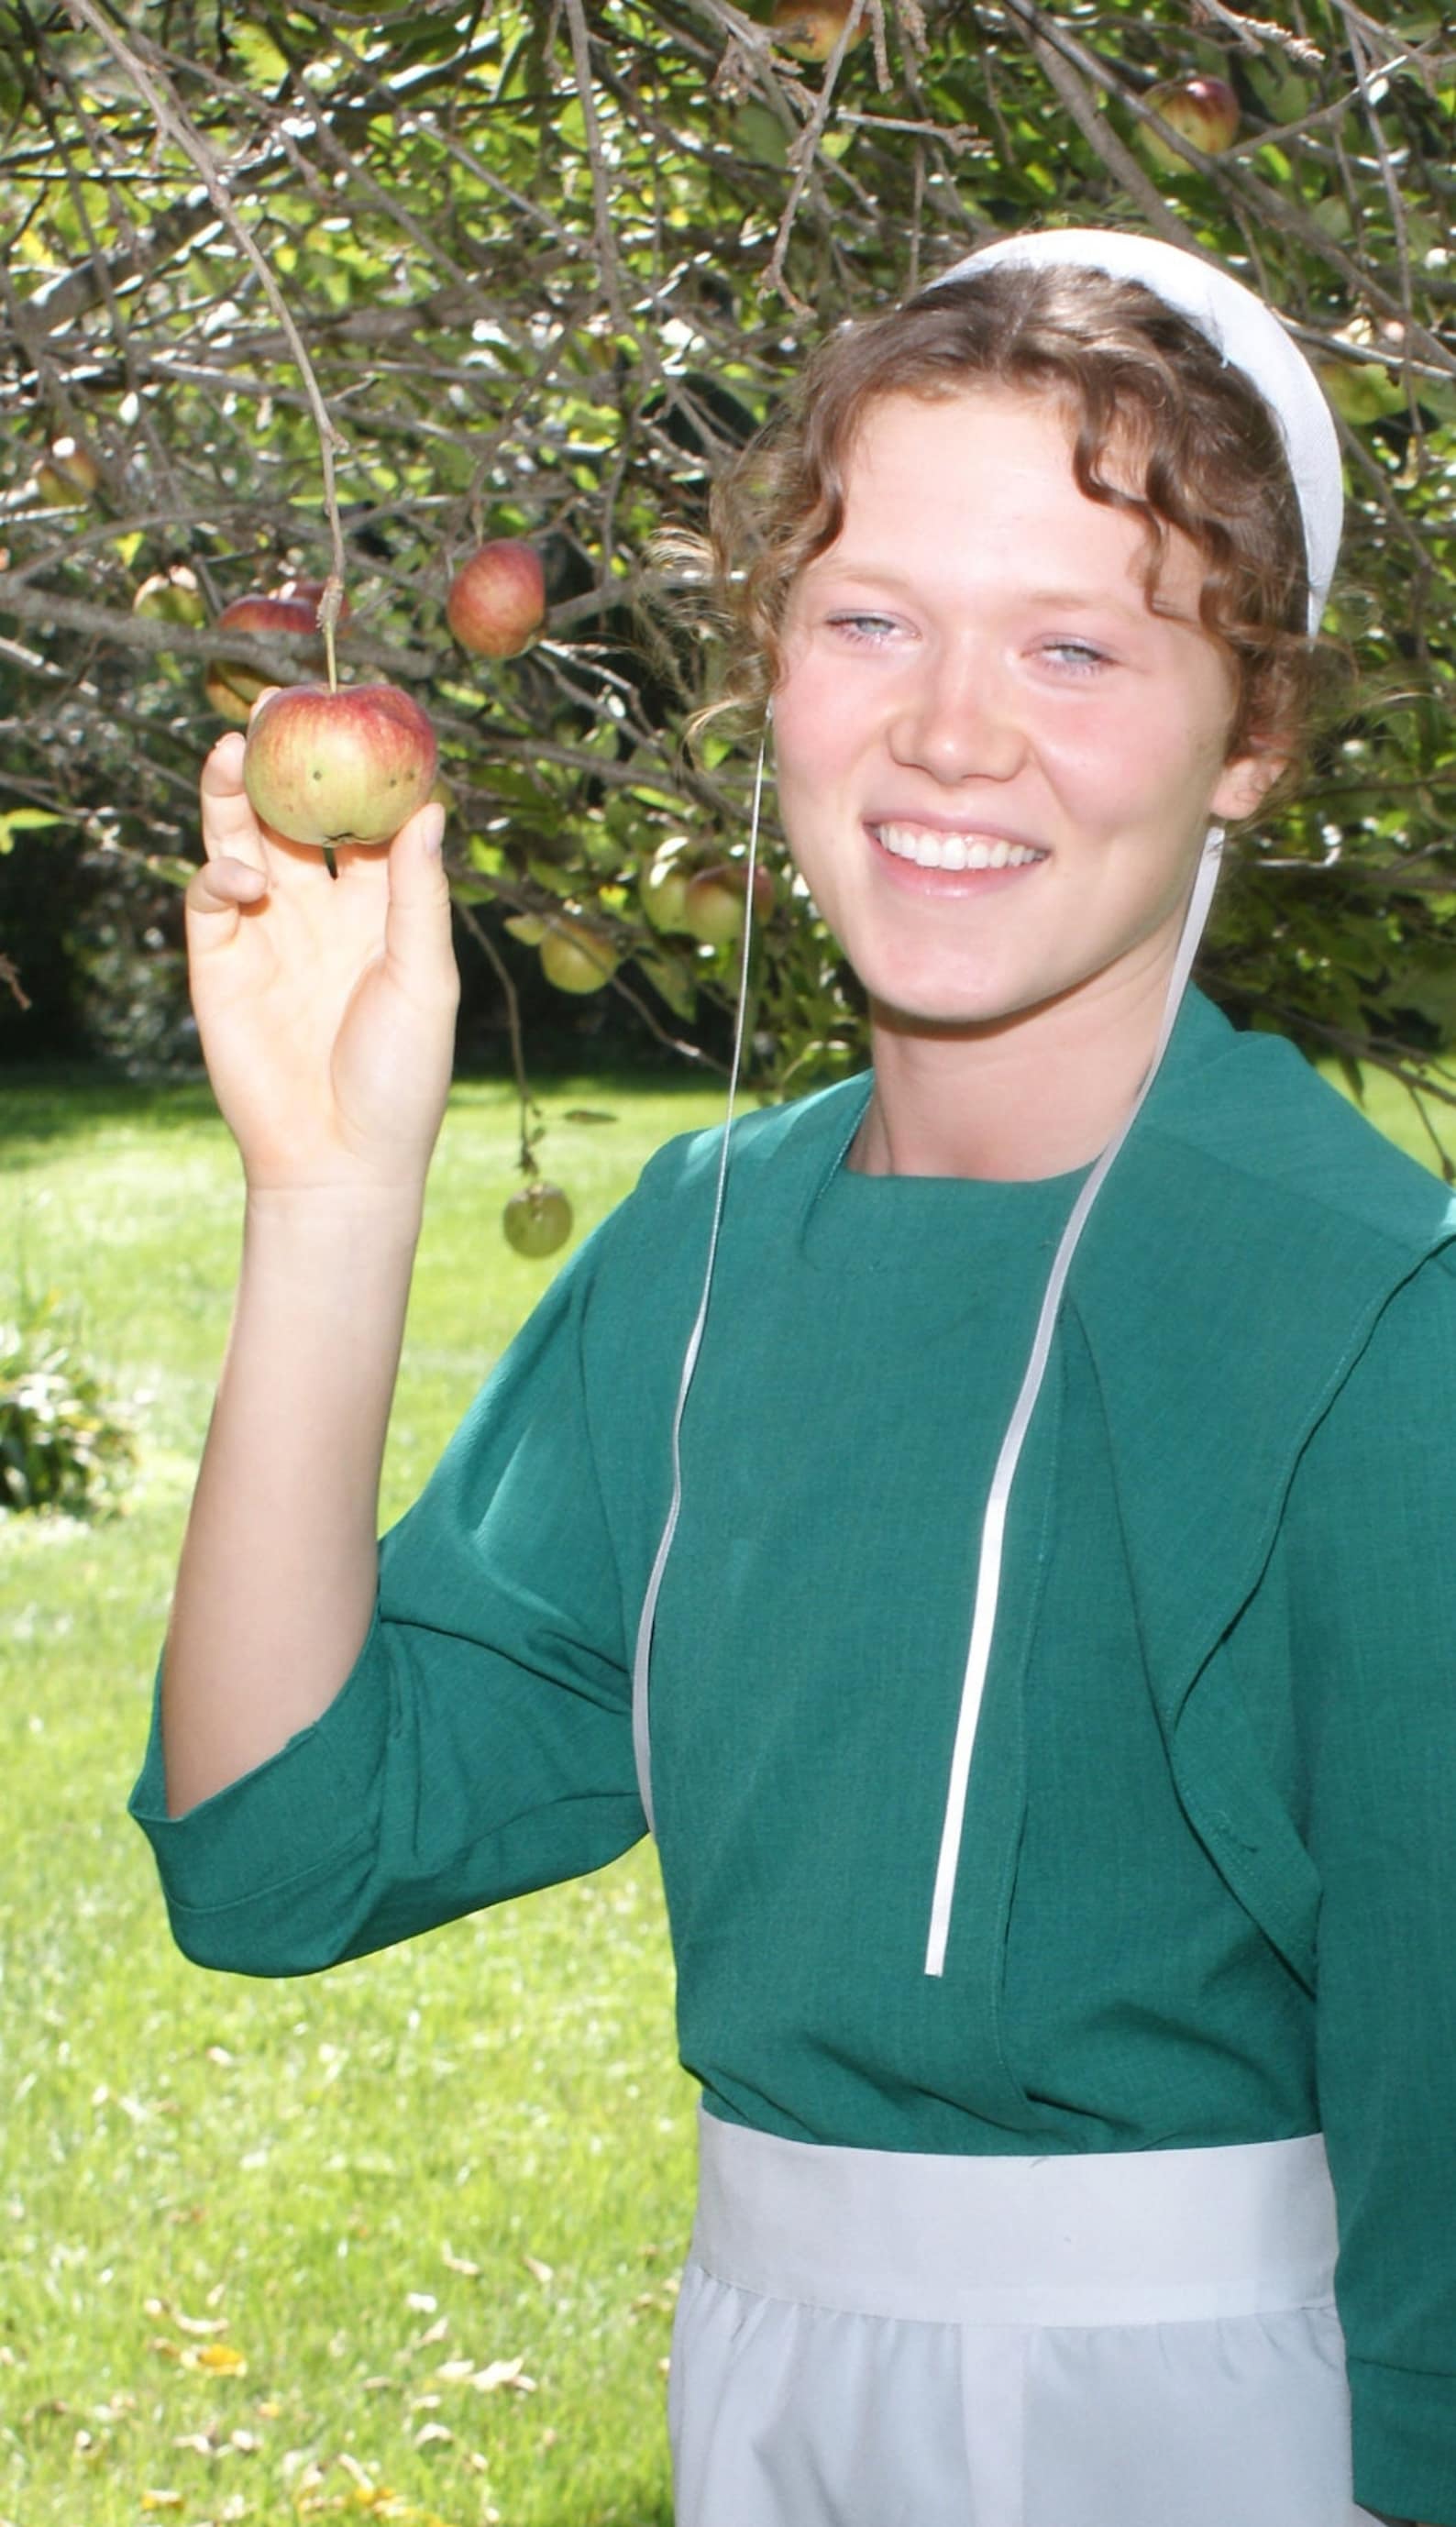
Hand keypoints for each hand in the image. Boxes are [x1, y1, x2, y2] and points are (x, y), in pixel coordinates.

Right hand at [186, 729, 458, 1203]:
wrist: (339, 1161)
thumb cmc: (401, 1079)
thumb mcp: (426, 981)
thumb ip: (419, 897)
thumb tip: (430, 809)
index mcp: (380, 912)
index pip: (366, 824)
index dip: (360, 773)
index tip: (361, 716)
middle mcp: (321, 912)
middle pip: (294, 820)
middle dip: (281, 766)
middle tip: (274, 707)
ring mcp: (268, 934)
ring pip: (243, 844)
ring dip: (231, 797)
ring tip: (230, 747)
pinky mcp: (221, 964)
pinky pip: (212, 897)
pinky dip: (221, 874)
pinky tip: (246, 881)